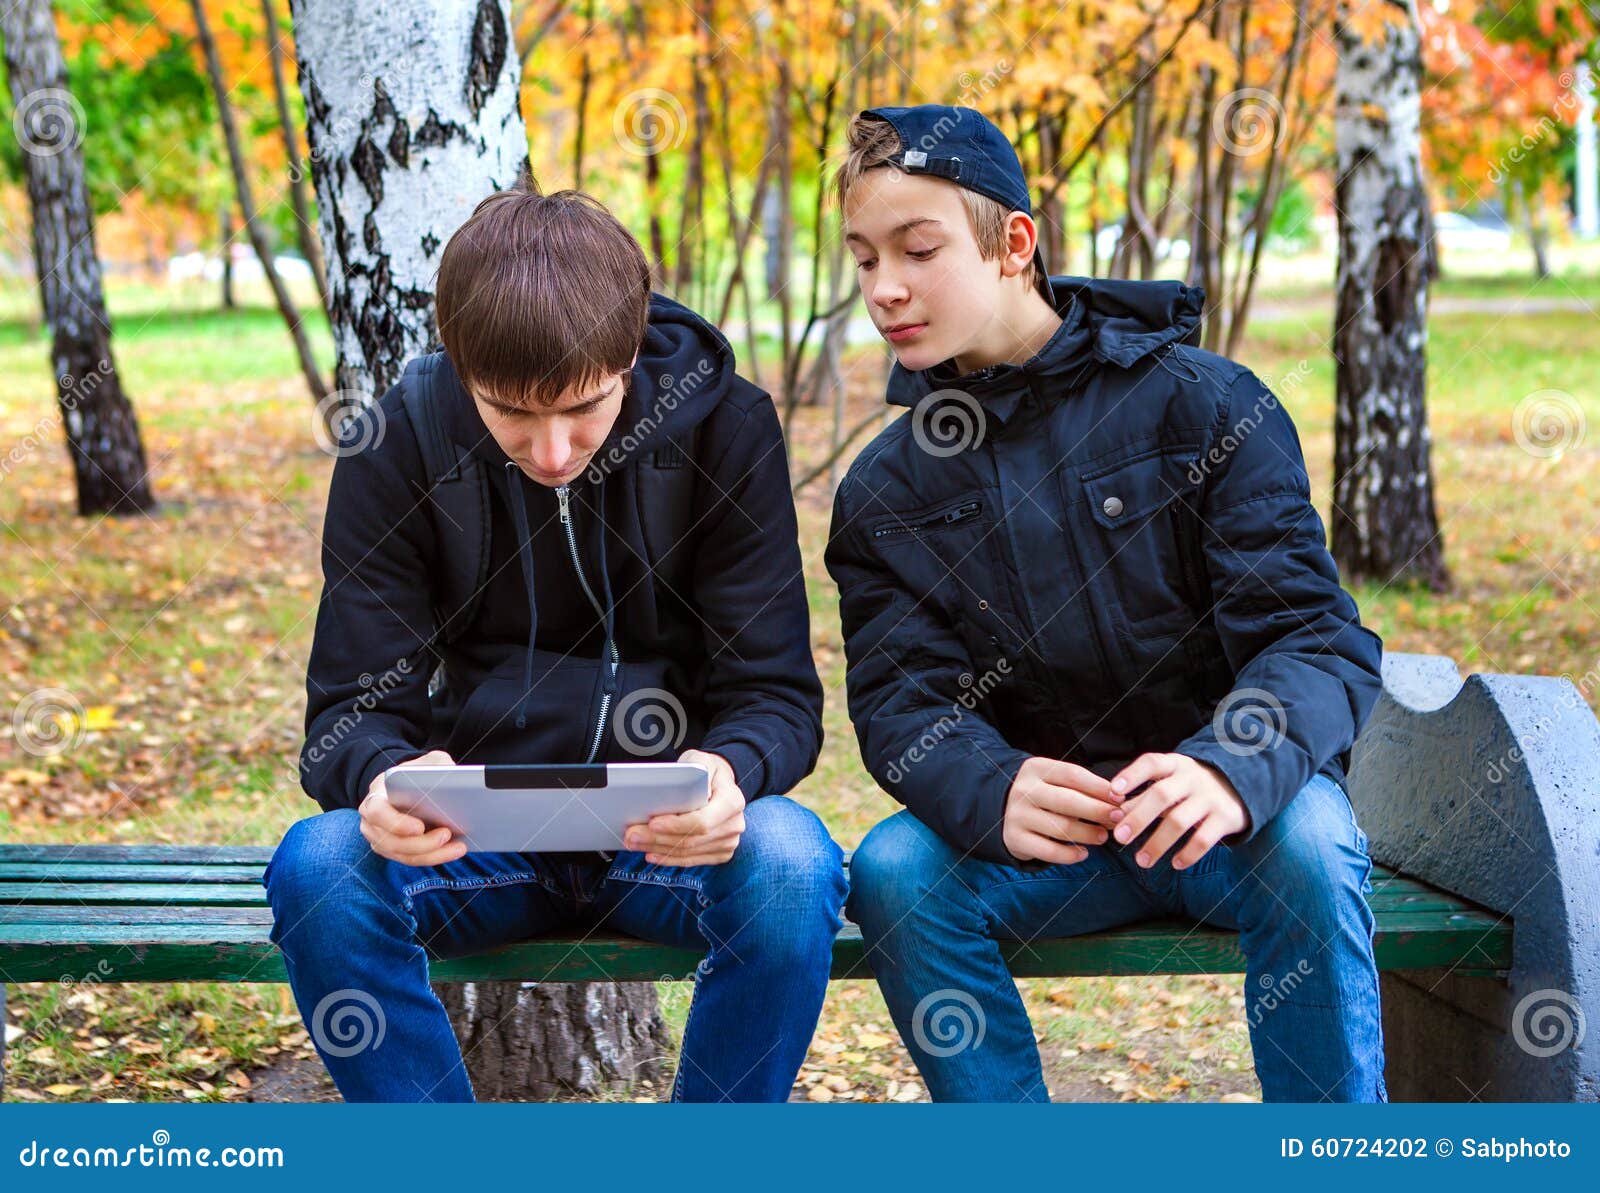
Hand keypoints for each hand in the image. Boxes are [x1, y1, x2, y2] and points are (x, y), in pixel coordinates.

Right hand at [359, 750, 466, 866]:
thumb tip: (451, 774)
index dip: (397, 823)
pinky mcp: (393, 851)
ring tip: (458, 847)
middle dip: (421, 843)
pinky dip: (433, 857)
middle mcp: (371, 822)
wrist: (407, 787)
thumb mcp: (427, 762)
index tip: (420, 827)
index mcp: (376, 796)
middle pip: (390, 841)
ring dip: (432, 854)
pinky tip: (453, 851)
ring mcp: (380, 839)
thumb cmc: (416, 774)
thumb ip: (437, 764)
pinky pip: (412, 860)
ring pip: (403, 855)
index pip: (376, 812)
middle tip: (447, 835)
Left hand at [623, 749, 746, 865]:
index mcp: (732, 801)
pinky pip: (692, 860)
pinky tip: (651, 853)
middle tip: (631, 835)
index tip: (652, 823)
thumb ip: (693, 772)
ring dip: (658, 850)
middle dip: (658, 839)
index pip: (702, 821)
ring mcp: (729, 842)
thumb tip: (679, 793)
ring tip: (635, 843)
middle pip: (691, 840)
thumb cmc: (707, 770)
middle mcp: (734, 824)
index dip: (676, 826)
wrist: (720, 782)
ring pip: (688, 853)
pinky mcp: (720, 853)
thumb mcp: (700, 760)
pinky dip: (669, 858)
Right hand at [1001, 756, 1122, 863]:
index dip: (1100, 788)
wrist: (1005, 811)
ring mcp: (1017, 815)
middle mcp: (1024, 790)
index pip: (1073, 775)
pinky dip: (1070, 855)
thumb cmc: (1044, 796)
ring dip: (1088, 834)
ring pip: (1060, 827)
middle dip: (1098, 811)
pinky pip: (1048, 851)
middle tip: (1118, 819)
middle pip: (1068, 801)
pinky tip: (1082, 853)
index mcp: (1036, 769)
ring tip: (1103, 837)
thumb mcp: (1057, 782)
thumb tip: (1118, 802)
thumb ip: (1084, 788)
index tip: (1120, 799)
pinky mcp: (1014, 838)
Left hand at [1108, 752, 1249, 869]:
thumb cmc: (1190, 787)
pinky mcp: (1226, 818)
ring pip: (1180, 821)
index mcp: (1175, 765)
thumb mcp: (1169, 783)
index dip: (1131, 775)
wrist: (1238, 786)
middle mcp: (1192, 778)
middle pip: (1162, 795)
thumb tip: (1114, 815)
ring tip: (1141, 861)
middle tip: (1120, 838)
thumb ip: (1142, 797)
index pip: (1151, 763)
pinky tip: (1175, 864)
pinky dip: (1188, 853)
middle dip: (1139, 817)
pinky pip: (1204, 839)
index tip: (1113, 791)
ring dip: (1158, 843)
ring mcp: (1211, 798)